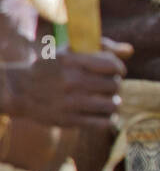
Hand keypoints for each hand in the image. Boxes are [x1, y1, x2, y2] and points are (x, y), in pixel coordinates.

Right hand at [0, 39, 129, 129]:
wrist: (18, 90)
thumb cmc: (50, 68)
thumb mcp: (68, 52)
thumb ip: (101, 48)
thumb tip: (130, 50)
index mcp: (71, 61)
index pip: (112, 65)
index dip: (119, 68)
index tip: (116, 71)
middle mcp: (72, 81)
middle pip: (114, 85)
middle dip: (115, 84)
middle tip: (108, 86)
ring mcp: (71, 102)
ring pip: (113, 104)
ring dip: (114, 102)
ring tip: (107, 100)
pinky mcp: (70, 120)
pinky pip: (104, 122)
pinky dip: (109, 118)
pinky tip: (103, 113)